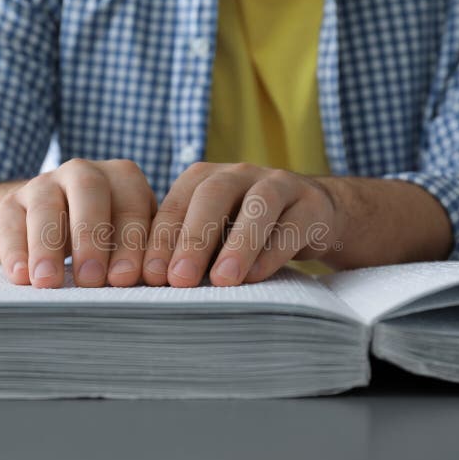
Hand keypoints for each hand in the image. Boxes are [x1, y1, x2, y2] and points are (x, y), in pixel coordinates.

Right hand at [0, 159, 156, 287]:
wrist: (49, 229)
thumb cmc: (106, 242)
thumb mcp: (128, 242)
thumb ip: (143, 256)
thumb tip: (157, 282)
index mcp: (124, 178)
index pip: (132, 205)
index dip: (130, 242)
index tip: (125, 278)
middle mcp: (85, 172)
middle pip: (89, 191)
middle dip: (91, 237)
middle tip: (91, 279)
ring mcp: (45, 183)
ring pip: (46, 205)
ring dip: (48, 246)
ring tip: (48, 282)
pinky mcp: (11, 202)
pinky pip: (11, 221)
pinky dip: (15, 250)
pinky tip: (20, 276)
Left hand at [141, 162, 338, 287]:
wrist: (311, 215)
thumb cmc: (244, 231)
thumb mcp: (212, 235)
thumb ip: (182, 252)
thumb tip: (147, 285)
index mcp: (203, 178)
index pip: (175, 205)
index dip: (160, 240)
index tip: (148, 277)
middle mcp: (237, 173)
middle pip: (212, 195)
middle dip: (192, 238)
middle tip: (178, 280)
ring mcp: (278, 184)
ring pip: (258, 205)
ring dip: (238, 244)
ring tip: (222, 281)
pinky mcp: (312, 204)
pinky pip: (293, 224)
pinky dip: (273, 252)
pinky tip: (256, 277)